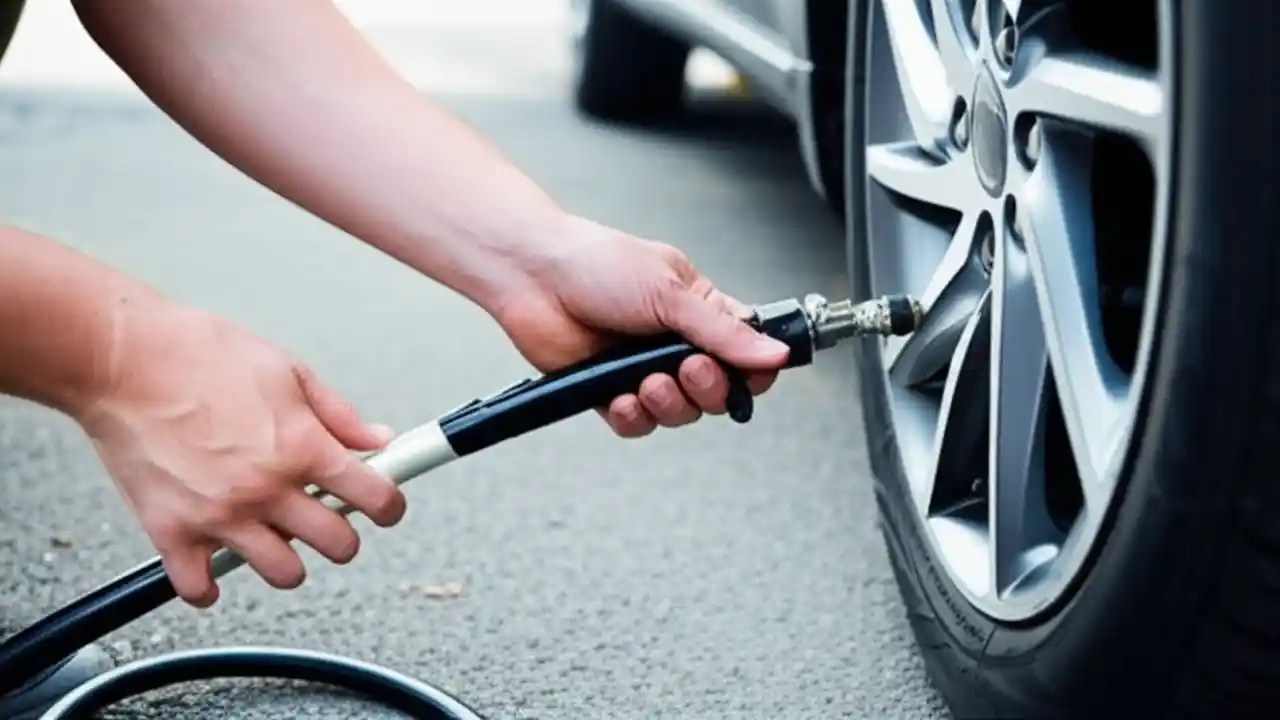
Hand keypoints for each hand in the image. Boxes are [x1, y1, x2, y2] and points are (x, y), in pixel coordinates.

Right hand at [75, 300, 404, 606]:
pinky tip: (217, 561)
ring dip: (288, 560)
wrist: (121, 359)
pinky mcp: (171, 531)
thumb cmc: (197, 354)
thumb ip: (339, 415)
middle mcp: (265, 488)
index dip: (390, 504)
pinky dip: (210, 584)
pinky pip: (199, 587)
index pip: (375, 497)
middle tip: (331, 516)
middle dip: (343, 533)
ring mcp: (218, 516)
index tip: (386, 505)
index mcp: (300, 446)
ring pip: (283, 573)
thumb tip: (379, 440)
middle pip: (338, 545)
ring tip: (278, 534)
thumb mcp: (288, 371)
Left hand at [489, 216, 790, 436]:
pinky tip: (621, 397)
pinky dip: (633, 416)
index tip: (751, 375)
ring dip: (668, 403)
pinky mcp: (609, 391)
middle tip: (687, 369)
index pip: (747, 352)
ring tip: (648, 381)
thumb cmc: (597, 265)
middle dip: (708, 389)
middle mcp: (675, 344)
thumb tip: (775, 353)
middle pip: (717, 393)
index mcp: (701, 310)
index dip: (755, 371)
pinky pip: (637, 423)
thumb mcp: (672, 294)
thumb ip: (724, 332)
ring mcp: (642, 370)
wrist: (534, 276)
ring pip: (679, 412)